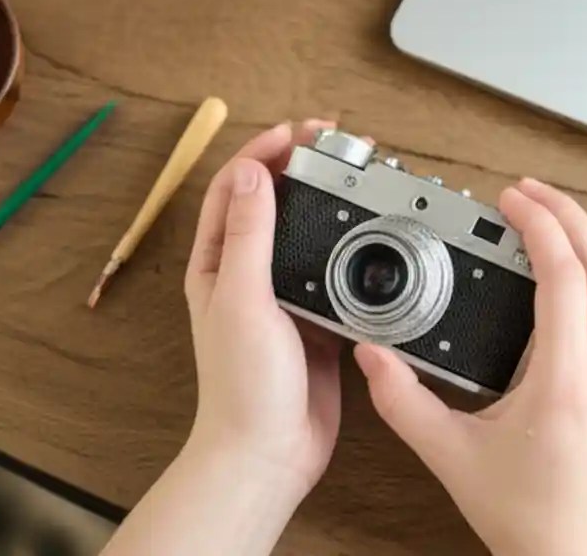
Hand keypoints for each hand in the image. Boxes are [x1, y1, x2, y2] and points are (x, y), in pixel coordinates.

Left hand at [184, 119, 342, 497]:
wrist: (269, 454)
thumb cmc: (241, 386)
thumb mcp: (243, 298)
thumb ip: (248, 235)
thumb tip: (250, 172)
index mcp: (216, 265)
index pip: (235, 187)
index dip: (264, 150)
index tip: (300, 131)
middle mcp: (245, 276)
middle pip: (271, 202)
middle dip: (299, 164)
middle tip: (336, 141)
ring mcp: (281, 298)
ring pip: (303, 234)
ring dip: (325, 200)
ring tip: (355, 175)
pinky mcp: (314, 321)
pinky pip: (331, 272)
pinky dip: (348, 248)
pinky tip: (369, 239)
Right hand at [353, 178, 586, 555]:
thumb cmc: (524, 515)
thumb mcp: (449, 455)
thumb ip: (401, 401)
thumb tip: (371, 356)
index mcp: (566, 380)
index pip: (565, 275)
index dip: (539, 225)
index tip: (512, 200)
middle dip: (570, 216)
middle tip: (530, 192)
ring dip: (584, 246)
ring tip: (545, 224)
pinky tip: (561, 282)